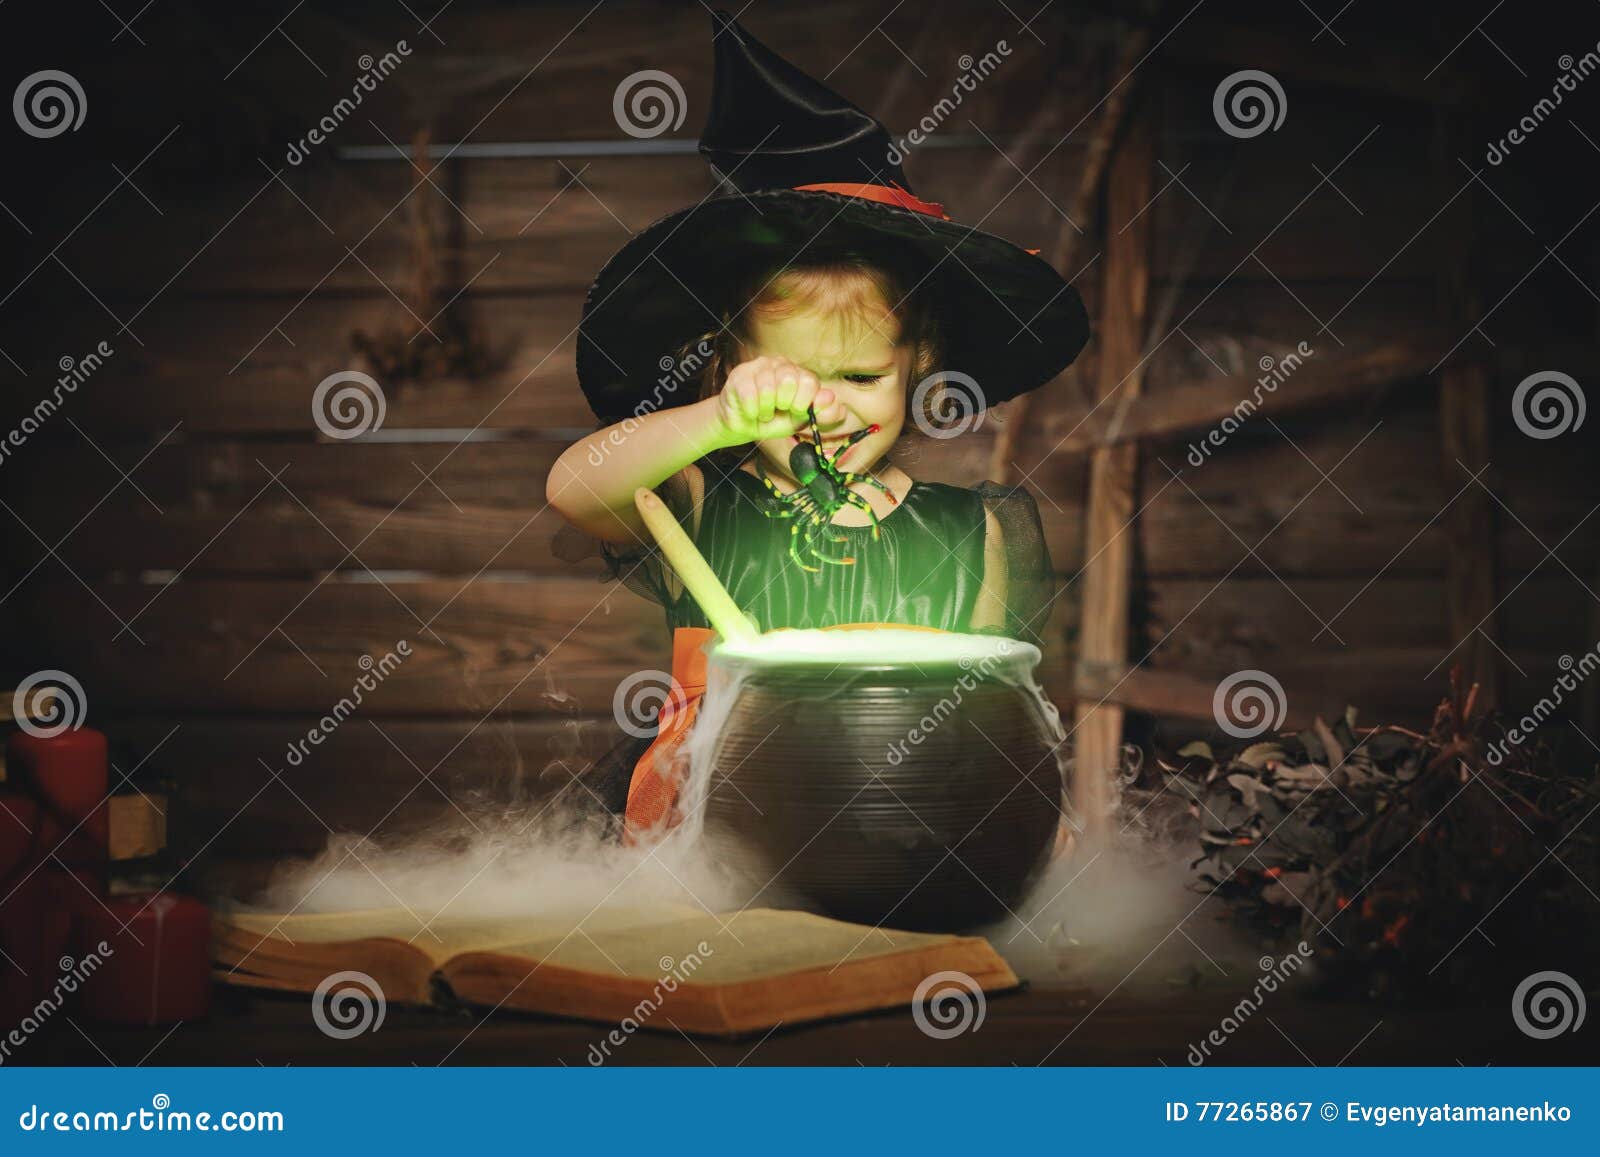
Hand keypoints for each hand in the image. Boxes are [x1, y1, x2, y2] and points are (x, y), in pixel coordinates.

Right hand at [710, 356, 848, 446]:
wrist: (743, 427)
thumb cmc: (773, 420)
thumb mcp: (800, 421)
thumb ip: (820, 412)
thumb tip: (835, 402)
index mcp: (799, 374)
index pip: (809, 380)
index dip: (804, 401)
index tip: (796, 410)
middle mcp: (781, 365)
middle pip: (789, 379)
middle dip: (784, 404)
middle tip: (778, 409)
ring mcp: (759, 367)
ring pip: (768, 389)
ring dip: (765, 411)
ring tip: (762, 412)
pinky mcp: (740, 375)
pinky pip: (750, 395)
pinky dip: (751, 412)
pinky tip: (750, 411)